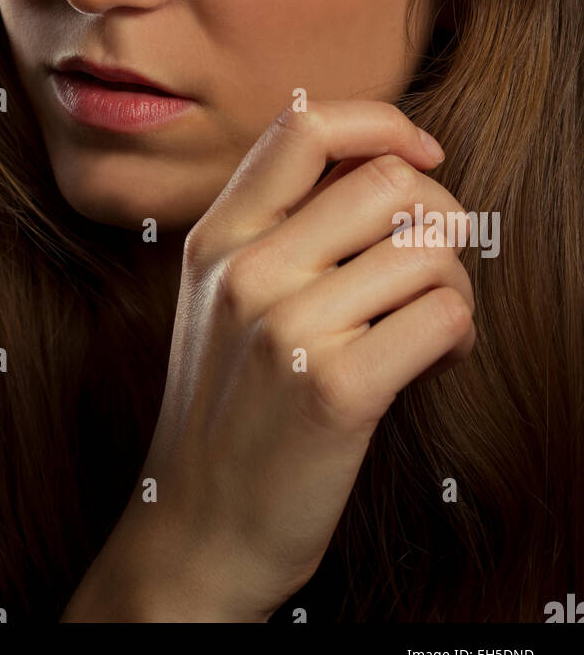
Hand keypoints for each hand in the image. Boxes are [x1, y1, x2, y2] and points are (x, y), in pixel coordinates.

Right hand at [125, 99, 475, 621]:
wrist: (196, 531)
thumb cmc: (228, 407)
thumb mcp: (221, 298)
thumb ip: (278, 226)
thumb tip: (384, 161)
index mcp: (217, 237)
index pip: (305, 125)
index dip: (382, 123)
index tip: (421, 155)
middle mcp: (245, 271)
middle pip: (390, 181)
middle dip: (440, 216)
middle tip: (431, 265)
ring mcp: (285, 330)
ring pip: (429, 247)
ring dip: (455, 280)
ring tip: (431, 320)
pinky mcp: (334, 392)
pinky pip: (444, 313)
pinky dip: (459, 333)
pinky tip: (434, 360)